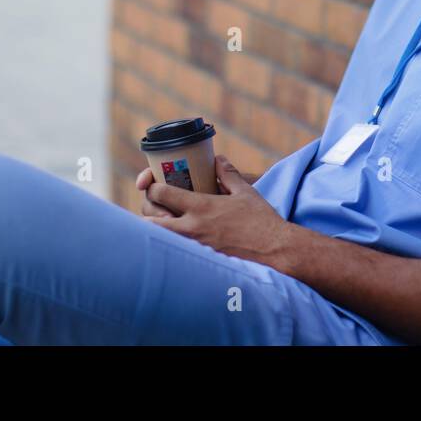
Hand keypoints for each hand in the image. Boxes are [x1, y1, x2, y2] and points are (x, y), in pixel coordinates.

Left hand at [136, 155, 292, 271]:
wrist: (273, 250)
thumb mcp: (244, 192)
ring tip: (162, 218)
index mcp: (200, 206)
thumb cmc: (261, 220)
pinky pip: (171, 251)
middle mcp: (191, 227)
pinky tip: (173, 236)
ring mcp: (192, 247)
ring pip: (156, 237)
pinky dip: (165, 242)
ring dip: (153, 227)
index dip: (151, 185)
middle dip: (147, 207)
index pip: (160, 193)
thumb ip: (227, 174)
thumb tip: (217, 160)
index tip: (153, 182)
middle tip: (155, 202)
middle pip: (149, 218)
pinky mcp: (198, 260)